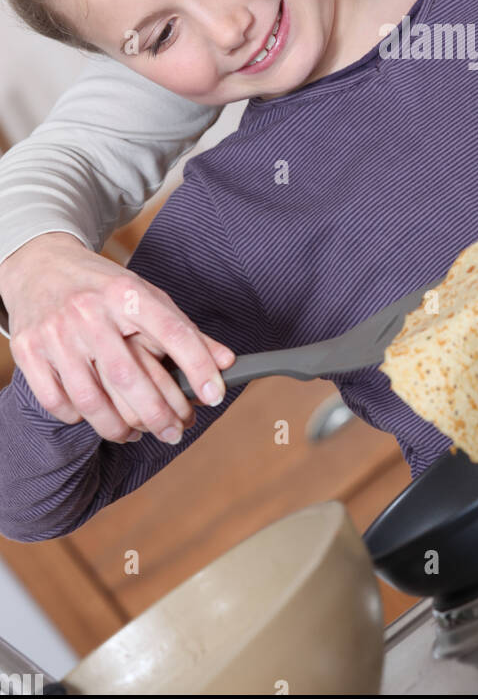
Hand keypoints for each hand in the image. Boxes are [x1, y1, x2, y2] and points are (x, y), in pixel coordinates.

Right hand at [0, 233, 235, 444]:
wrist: (42, 265)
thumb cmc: (102, 287)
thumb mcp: (146, 296)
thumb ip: (185, 331)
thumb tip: (226, 361)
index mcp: (127, 293)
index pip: (172, 332)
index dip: (198, 366)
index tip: (215, 395)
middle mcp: (90, 311)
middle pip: (129, 377)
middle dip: (159, 413)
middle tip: (175, 432)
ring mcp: (56, 333)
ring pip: (91, 399)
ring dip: (119, 427)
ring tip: (139, 433)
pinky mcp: (29, 351)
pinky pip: (57, 401)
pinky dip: (80, 418)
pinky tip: (98, 417)